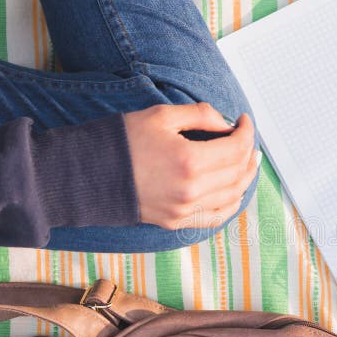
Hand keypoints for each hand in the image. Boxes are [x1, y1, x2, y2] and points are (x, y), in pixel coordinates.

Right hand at [124, 103, 258, 229]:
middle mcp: (191, 190)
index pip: (236, 147)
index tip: (243, 120)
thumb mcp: (161, 116)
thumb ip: (200, 115)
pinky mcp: (177, 221)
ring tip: (248, 161)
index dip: (246, 131)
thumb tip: (226, 124)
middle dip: (248, 151)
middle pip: (238, 171)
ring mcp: (185, 209)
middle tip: (247, 138)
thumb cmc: (123, 142)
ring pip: (233, 195)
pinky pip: (217, 217)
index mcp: (189, 161)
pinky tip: (235, 190)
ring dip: (245, 176)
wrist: (89, 175)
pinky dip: (232, 203)